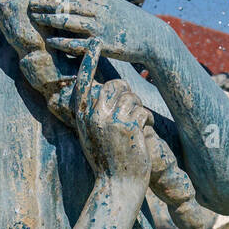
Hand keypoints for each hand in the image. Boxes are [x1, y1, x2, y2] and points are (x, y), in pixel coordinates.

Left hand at [28, 0, 150, 67]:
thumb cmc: (127, 20)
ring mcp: (101, 27)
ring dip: (50, 19)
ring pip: (69, 21)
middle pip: (69, 2)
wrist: (151, 38)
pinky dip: (62, 42)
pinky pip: (77, 44)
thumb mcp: (113, 3)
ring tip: (35, 18)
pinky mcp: (102, 46)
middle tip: (31, 3)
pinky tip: (50, 40)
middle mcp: (101, 8)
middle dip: (47, 3)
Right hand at [72, 56, 152, 187]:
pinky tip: (141, 137)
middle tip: (130, 113)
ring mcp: (110, 119)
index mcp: (81, 115)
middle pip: (115, 85)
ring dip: (138, 111)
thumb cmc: (106, 162)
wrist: (116, 187)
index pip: (83, 81)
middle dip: (127, 95)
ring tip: (134, 130)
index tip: (95, 42)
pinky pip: (142, 111)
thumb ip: (94, 113)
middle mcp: (93, 114)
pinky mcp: (128, 125)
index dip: (89, 59)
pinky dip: (146, 122)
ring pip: (131, 97)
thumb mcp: (91, 134)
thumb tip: (100, 91)